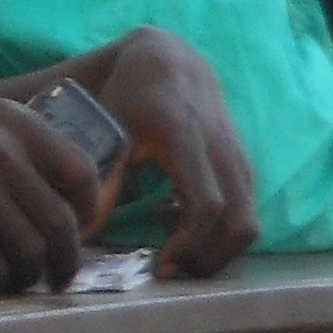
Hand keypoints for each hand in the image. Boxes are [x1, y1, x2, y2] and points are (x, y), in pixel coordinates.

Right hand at [0, 90, 101, 294]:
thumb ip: (16, 147)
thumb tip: (64, 200)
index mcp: (12, 119)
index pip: (82, 172)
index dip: (90, 211)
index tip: (81, 230)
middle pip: (60, 221)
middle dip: (66, 260)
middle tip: (60, 276)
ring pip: (30, 249)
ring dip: (29, 276)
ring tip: (18, 281)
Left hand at [85, 29, 257, 278]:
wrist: (170, 62)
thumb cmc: (131, 97)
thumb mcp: (110, 130)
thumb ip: (102, 179)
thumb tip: (82, 230)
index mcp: (184, 137)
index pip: (205, 205)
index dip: (188, 243)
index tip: (160, 264)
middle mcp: (221, 149)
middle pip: (241, 223)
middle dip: (211, 258)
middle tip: (173, 270)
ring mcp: (239, 158)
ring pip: (250, 222)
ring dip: (217, 247)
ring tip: (172, 244)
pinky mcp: (245, 166)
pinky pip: (246, 210)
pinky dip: (220, 229)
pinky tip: (178, 217)